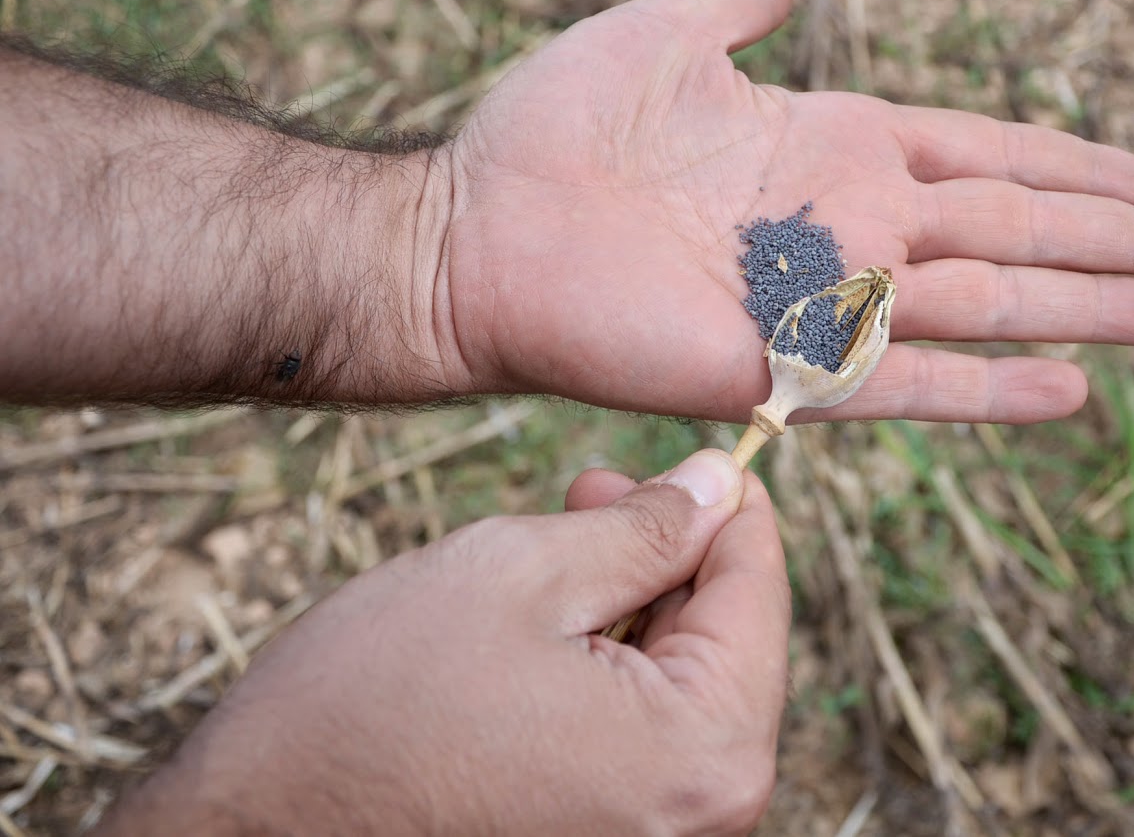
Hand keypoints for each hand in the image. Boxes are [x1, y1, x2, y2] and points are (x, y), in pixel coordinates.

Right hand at [97, 451, 788, 836]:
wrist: (250, 834)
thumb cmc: (374, 708)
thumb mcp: (524, 576)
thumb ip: (647, 529)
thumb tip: (723, 485)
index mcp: (705, 750)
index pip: (760, 587)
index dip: (726, 502)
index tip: (688, 456)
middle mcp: (706, 818)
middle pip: (730, 639)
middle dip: (670, 555)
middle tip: (592, 495)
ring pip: (685, 685)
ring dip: (634, 610)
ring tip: (554, 558)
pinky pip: (643, 740)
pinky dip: (610, 674)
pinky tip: (546, 635)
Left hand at [437, 0, 1133, 423]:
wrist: (475, 229)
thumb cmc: (556, 133)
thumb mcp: (663, 34)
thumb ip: (735, 3)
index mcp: (838, 145)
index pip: (991, 155)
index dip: (1079, 168)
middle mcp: (852, 226)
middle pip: (1021, 230)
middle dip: (1124, 243)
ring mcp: (827, 298)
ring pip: (992, 303)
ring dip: (1093, 310)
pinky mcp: (787, 365)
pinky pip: (909, 382)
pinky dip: (990, 389)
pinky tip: (1073, 393)